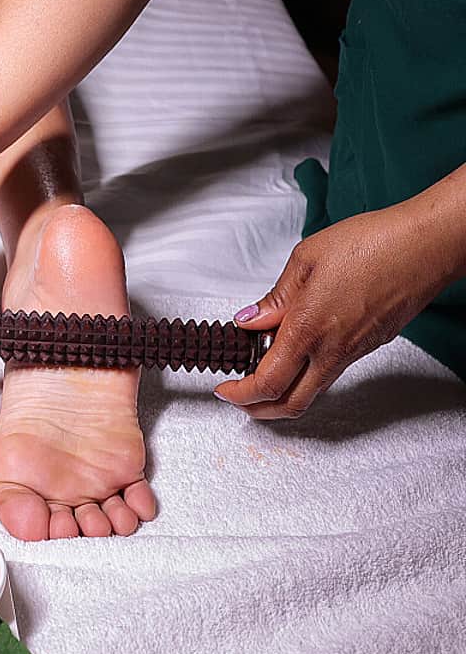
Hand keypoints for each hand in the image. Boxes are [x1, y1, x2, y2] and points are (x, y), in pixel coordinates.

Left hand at [214, 204, 458, 417]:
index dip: (240, 395)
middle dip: (258, 410)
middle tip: (240, 399)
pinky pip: (331, 372)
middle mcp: (332, 350)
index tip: (225, 390)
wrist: (427, 246)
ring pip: (312, 391)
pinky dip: (306, 374)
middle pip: (290, 404)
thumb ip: (275, 298)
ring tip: (263, 373)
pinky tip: (296, 352)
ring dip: (282, 393)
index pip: (267, 383)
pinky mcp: (369, 346)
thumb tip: (250, 321)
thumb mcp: (306, 260)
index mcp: (308, 329)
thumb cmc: (374, 243)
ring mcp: (354, 352)